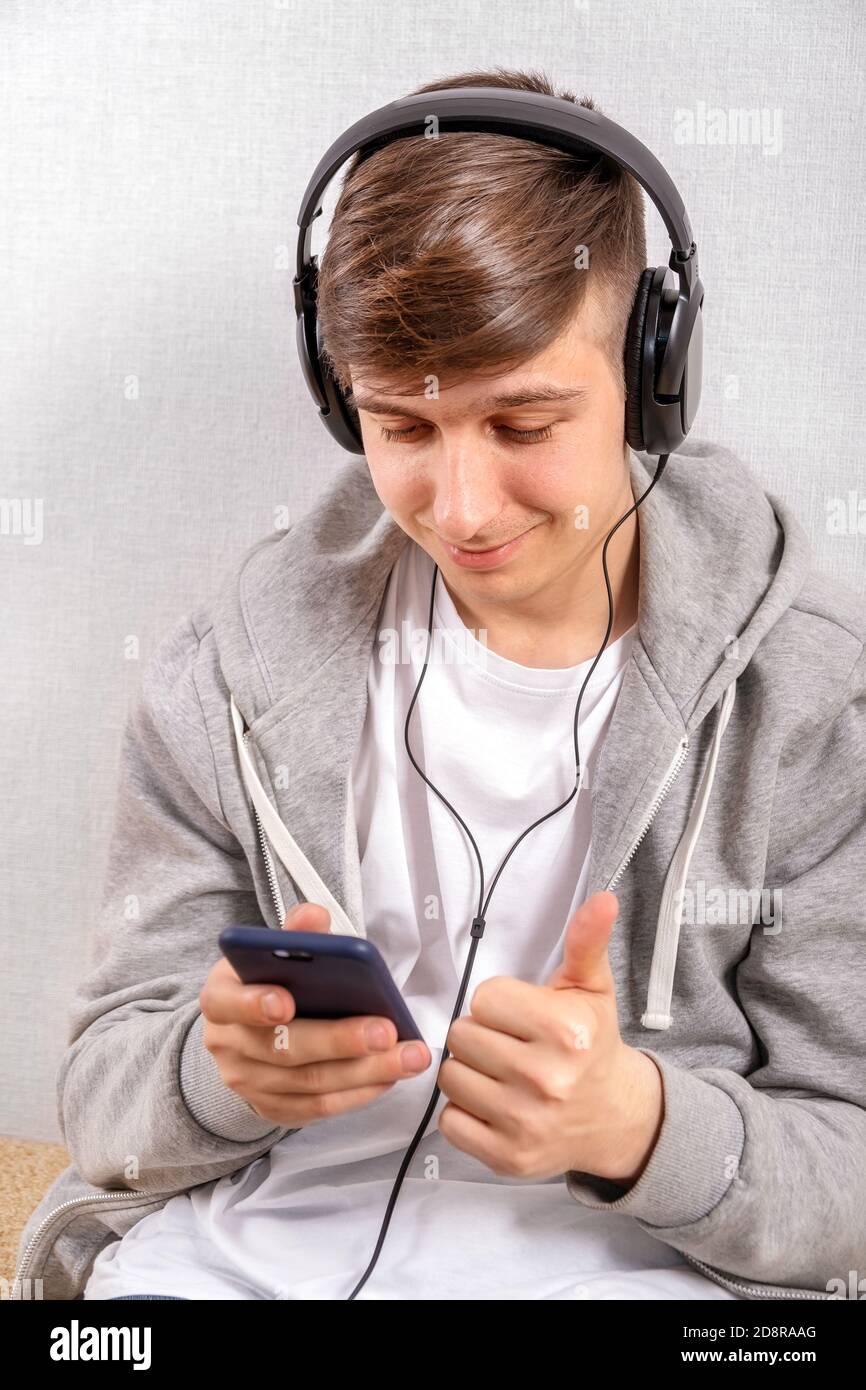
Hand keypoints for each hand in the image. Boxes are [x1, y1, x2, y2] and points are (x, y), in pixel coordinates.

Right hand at [198, 903, 431, 1127]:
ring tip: (407, 1056)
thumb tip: (315, 915)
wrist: (244, 1035)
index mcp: (221, 998)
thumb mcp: (270, 954)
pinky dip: (357, 1094)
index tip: (287, 1001)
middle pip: (284, 1048)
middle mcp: (228, 1045)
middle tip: (386, 1031)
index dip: (253, 1003)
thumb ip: (295, 933)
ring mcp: (248, 1082)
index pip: (228, 1002)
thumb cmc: (267, 984)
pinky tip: (389, 1077)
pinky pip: (318, 1107)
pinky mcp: (272, 1108)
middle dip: (339, 1040)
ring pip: (310, 1082)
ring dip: (365, 1071)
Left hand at [436, 891, 663, 1183]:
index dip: (498, 1003)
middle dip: (480, 1035)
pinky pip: (449, 1121)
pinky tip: (495, 1104)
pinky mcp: (507, 1157)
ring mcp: (525, 1122)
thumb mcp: (592, 990)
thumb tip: (602, 899)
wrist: (615, 1117)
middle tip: (509, 1044)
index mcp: (565, 1031)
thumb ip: (586, 942)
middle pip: (460, 1035)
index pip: (484, 998)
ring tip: (501, 1072)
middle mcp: (546, 1079)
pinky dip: (465, 1112)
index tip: (520, 1016)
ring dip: (469, 1071)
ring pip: (450, 1076)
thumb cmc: (592, 1045)